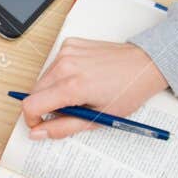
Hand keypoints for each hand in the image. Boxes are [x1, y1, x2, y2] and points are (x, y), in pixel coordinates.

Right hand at [21, 40, 167, 140]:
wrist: (145, 64)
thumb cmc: (127, 91)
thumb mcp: (97, 119)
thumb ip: (63, 127)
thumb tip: (38, 133)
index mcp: (72, 86)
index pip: (31, 105)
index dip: (32, 119)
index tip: (40, 124)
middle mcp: (65, 65)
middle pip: (34, 91)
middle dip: (45, 105)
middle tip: (69, 110)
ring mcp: (66, 51)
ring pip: (43, 78)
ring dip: (53, 89)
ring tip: (79, 93)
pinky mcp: (70, 43)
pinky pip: (54, 64)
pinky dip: (62, 74)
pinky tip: (82, 77)